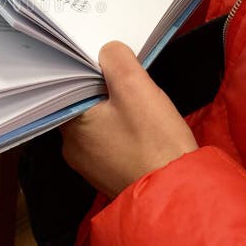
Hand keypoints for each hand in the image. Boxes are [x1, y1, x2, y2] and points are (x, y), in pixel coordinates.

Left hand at [60, 41, 197, 197]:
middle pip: (82, 103)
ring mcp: (89, 163)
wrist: (178, 195)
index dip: (85, 68)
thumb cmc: (154, 144)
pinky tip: (140, 127)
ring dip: (113, 110)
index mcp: (70, 123)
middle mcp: (71, 146)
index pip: (67, 85)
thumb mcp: (136, 88)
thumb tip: (107, 50)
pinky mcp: (109, 173)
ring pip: (96, 123)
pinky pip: (109, 142)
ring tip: (136, 102)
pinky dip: (121, 130)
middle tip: (125, 78)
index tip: (102, 58)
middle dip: (102, 88)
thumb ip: (117, 61)